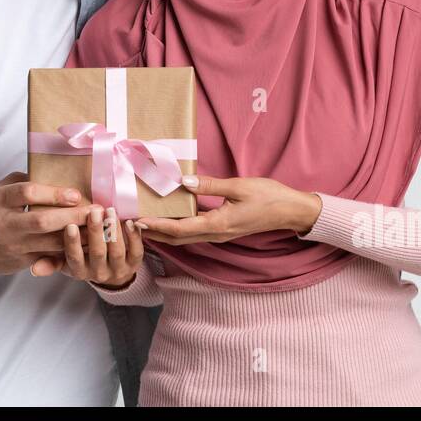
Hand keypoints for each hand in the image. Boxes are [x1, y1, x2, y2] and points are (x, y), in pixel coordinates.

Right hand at [0, 172, 91, 273]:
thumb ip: (24, 181)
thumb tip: (55, 173)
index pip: (28, 193)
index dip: (54, 193)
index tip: (76, 193)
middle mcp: (5, 224)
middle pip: (43, 221)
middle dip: (73, 216)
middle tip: (97, 211)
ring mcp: (12, 246)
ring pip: (50, 244)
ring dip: (77, 237)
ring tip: (99, 228)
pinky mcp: (19, 263)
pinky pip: (48, 258)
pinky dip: (67, 253)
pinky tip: (85, 247)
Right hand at [29, 205, 143, 288]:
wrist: (112, 271)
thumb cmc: (84, 258)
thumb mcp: (65, 261)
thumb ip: (51, 261)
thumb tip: (33, 268)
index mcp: (79, 271)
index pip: (74, 258)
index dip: (72, 243)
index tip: (70, 225)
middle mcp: (98, 273)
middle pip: (97, 253)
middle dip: (95, 231)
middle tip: (94, 211)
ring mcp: (118, 269)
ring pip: (116, 251)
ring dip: (114, 231)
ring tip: (110, 211)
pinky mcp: (134, 263)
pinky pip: (136, 251)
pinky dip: (133, 236)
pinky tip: (129, 221)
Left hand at [135, 175, 322, 244]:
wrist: (291, 211)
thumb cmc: (268, 197)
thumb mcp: (239, 187)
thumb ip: (210, 185)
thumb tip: (183, 183)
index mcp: (217, 225)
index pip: (179, 229)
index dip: (156, 225)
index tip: (136, 220)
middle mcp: (215, 234)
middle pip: (176, 237)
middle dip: (152, 232)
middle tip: (130, 223)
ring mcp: (219, 233)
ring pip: (184, 236)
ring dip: (162, 231)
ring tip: (142, 222)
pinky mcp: (222, 229)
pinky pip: (194, 231)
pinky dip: (177, 227)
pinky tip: (169, 217)